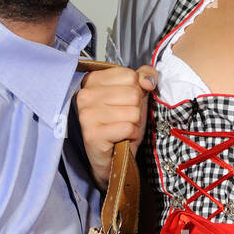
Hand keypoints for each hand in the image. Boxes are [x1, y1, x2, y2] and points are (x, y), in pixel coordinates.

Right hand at [76, 63, 156, 187]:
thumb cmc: (121, 125)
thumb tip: (148, 80)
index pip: (130, 76)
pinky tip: (122, 139)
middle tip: (124, 120)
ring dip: (135, 124)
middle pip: (133, 93)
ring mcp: (87, 115)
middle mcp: (85, 95)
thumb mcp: (134, 96)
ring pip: (133, 111)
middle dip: (136, 110)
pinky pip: (128, 128)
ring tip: (123, 130)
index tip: (124, 104)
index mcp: (92, 81)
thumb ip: (143, 77)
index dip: (136, 92)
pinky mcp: (92, 134)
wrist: (111, 158)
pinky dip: (132, 135)